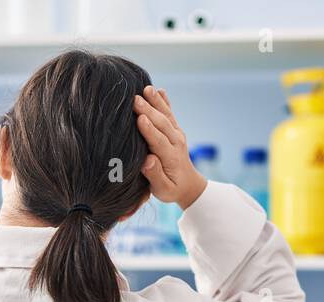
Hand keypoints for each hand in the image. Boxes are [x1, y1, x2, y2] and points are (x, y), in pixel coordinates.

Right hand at [134, 85, 206, 210]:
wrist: (188, 184)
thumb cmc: (171, 188)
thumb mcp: (163, 190)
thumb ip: (156, 176)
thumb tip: (148, 161)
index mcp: (171, 158)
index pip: (159, 141)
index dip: (149, 130)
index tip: (140, 118)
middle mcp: (176, 143)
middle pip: (162, 124)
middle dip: (149, 111)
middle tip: (135, 99)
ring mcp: (177, 134)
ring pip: (166, 115)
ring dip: (156, 102)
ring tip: (146, 89)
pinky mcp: (175, 130)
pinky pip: (170, 113)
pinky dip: (165, 101)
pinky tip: (159, 90)